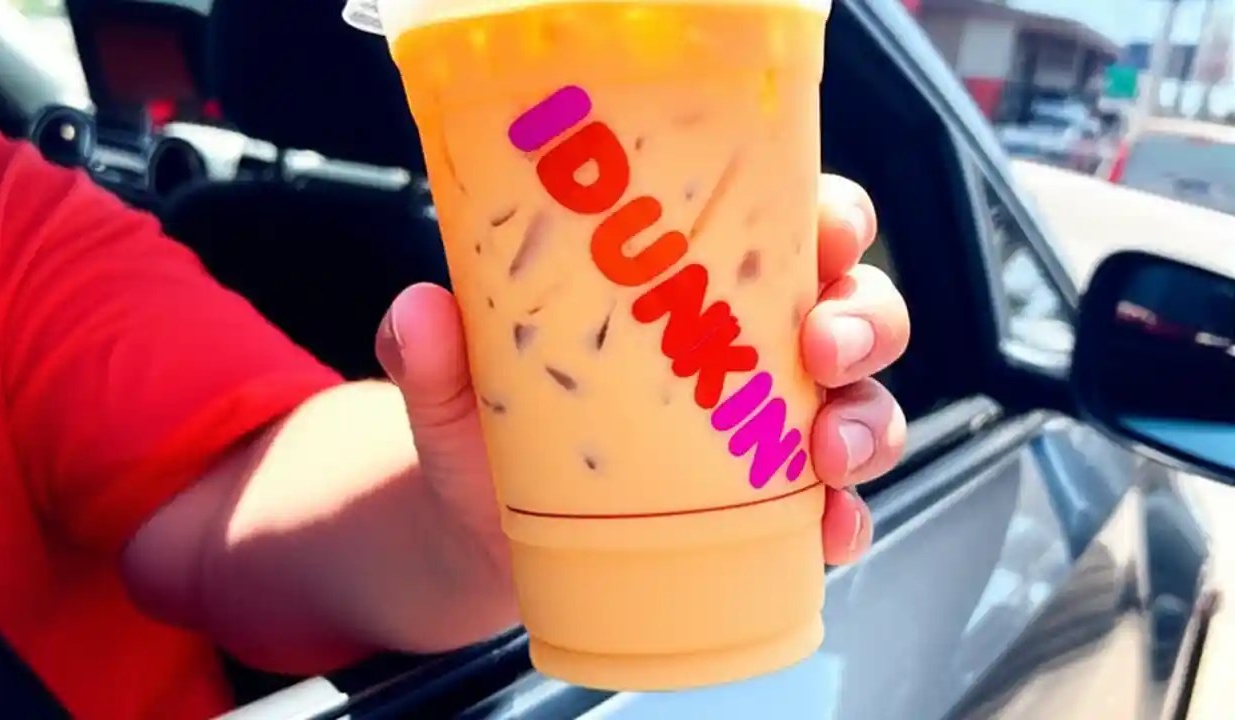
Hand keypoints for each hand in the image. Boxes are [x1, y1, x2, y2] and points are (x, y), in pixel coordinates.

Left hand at [374, 174, 909, 583]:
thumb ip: (439, 355)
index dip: (832, 219)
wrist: (487, 541)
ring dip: (869, 423)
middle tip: (824, 348)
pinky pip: (835, 508)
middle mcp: (749, 347)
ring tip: (829, 455)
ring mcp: (767, 431)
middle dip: (866, 320)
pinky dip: (846, 520)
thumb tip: (418, 314)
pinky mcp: (766, 511)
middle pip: (854, 307)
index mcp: (695, 285)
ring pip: (863, 404)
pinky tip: (828, 532)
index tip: (824, 234)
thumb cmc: (491, 434)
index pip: (788, 225)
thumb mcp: (462, 390)